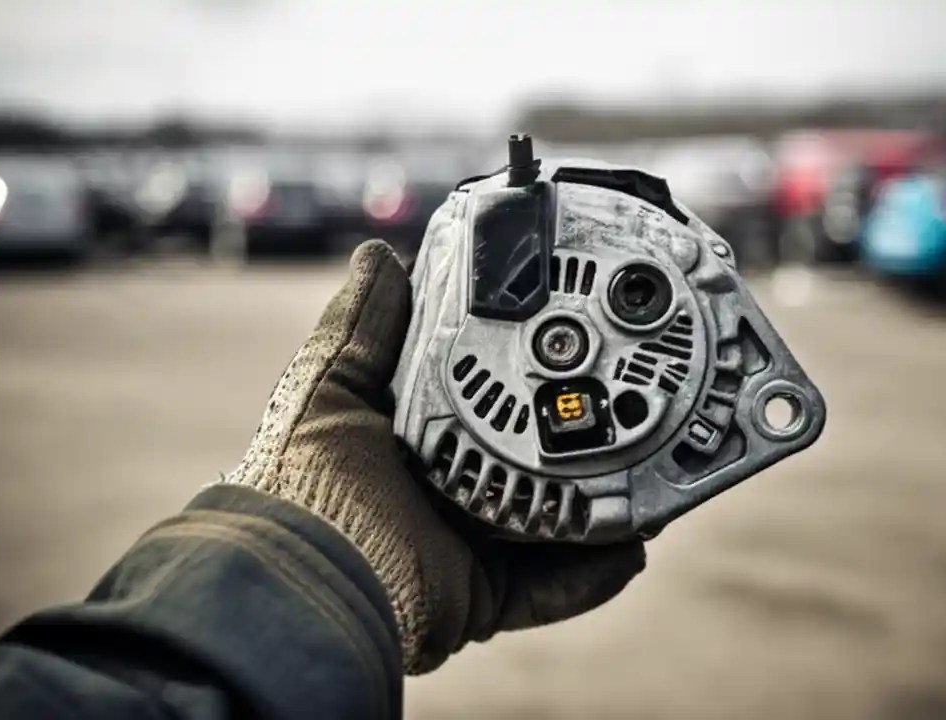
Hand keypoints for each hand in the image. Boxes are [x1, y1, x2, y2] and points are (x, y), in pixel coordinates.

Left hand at [224, 240, 645, 672]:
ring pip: (547, 529)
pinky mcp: (478, 601)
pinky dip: (591, 575)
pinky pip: (551, 589)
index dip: (516, 378)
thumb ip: (365, 326)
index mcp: (404, 444)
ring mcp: (460, 551)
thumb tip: (379, 254)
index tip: (561, 349)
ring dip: (596, 509)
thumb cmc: (304, 480)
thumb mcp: (332, 385)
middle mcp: (435, 497)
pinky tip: (628, 550)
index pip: (474, 403)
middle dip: (570, 447)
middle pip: (520, 467)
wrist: (303, 578)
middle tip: (622, 413)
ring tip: (642, 478)